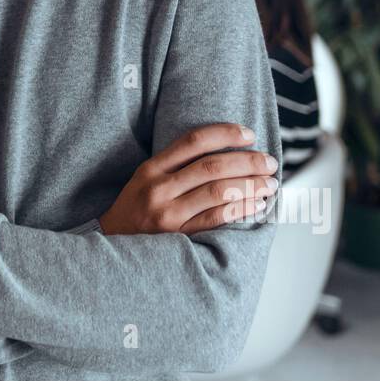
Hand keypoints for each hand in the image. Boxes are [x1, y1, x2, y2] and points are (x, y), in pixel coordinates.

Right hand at [99, 123, 278, 235]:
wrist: (109, 246)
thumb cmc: (135, 209)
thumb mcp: (145, 179)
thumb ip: (175, 165)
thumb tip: (225, 154)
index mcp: (152, 168)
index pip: (193, 141)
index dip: (224, 134)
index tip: (249, 134)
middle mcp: (159, 188)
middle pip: (211, 167)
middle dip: (248, 162)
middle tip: (270, 162)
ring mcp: (167, 213)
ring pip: (218, 192)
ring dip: (250, 186)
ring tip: (270, 184)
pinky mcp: (176, 236)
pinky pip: (215, 219)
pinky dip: (240, 210)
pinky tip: (256, 205)